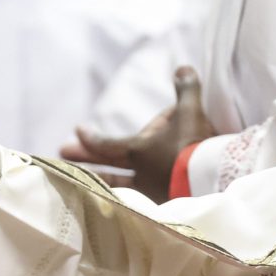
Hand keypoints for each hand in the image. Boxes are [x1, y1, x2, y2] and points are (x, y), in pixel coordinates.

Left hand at [60, 67, 214, 202]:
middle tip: (63, 155)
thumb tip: (182, 68)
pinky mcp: (165, 206)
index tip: (77, 131)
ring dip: (103, 184)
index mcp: (139, 150)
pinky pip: (143, 202)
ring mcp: (150, 193)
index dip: (90, 138)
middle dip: (86, 161)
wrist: (212, 178)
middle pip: (107, 169)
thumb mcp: (191, 112)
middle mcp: (139, 173)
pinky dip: (131, 202)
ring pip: (121, 190)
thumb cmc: (194, 143)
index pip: (106, 144)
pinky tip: (126, 206)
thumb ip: (186, 90)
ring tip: (87, 187)